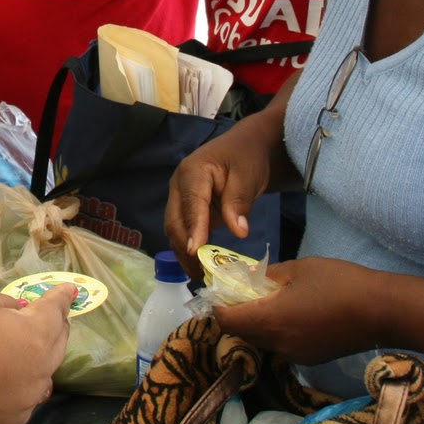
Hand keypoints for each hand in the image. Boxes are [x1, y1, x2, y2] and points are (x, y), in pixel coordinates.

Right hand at [0, 284, 74, 423]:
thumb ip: (4, 303)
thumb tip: (18, 313)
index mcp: (35, 337)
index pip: (55, 311)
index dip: (62, 297)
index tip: (71, 289)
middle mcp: (40, 371)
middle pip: (57, 344)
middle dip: (56, 326)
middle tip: (50, 314)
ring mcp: (26, 400)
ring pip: (43, 374)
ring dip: (38, 357)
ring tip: (23, 347)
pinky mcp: (10, 421)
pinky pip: (24, 396)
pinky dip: (21, 383)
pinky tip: (4, 377)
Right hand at [165, 117, 279, 278]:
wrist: (246, 147)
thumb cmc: (247, 158)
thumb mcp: (248, 176)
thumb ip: (239, 202)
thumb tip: (238, 232)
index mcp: (192, 172)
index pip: (191, 203)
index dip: (193, 228)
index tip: (197, 252)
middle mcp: (179, 186)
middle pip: (175, 221)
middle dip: (186, 248)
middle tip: (203, 273)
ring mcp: (180, 198)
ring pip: (175, 229)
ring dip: (185, 253)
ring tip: (201, 276)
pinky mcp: (186, 209)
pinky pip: (183, 231)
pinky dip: (189, 249)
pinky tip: (200, 266)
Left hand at [212, 257, 389, 364]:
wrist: (383, 310)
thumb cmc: (339, 282)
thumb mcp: (298, 269)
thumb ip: (266, 275)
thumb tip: (245, 277)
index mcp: (270, 321)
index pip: (227, 321)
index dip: (217, 306)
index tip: (218, 290)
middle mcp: (278, 344)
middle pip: (242, 332)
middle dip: (236, 313)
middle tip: (240, 290)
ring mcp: (295, 355)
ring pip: (262, 340)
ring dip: (257, 322)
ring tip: (266, 298)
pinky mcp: (311, 358)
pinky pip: (281, 345)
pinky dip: (276, 330)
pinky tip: (290, 311)